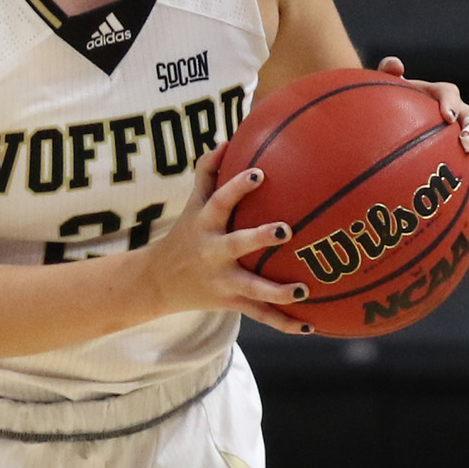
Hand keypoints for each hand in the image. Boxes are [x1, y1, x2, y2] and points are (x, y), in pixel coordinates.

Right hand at [141, 145, 310, 334]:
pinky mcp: (231, 303)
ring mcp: (222, 281)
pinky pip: (260, 315)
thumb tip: (227, 140)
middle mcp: (212, 253)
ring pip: (252, 287)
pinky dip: (284, 322)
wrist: (158, 282)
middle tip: (286, 228)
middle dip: (259, 237)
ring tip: (304, 289)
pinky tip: (310, 326)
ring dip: (277, 291)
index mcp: (205, 225)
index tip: (259, 174)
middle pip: (236, 245)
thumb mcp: (191, 204)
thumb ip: (207, 172)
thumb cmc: (184, 233)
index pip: (219, 201)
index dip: (237, 187)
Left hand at [377, 56, 468, 230]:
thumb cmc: (386, 104)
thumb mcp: (383, 89)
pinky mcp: (463, 168)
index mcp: (439, 97)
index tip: (446, 116)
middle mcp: (458, 120)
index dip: (451, 103)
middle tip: (468, 147)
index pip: (449, 93)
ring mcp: (463, 145)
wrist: (390, 121)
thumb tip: (394, 64)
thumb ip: (387, 74)